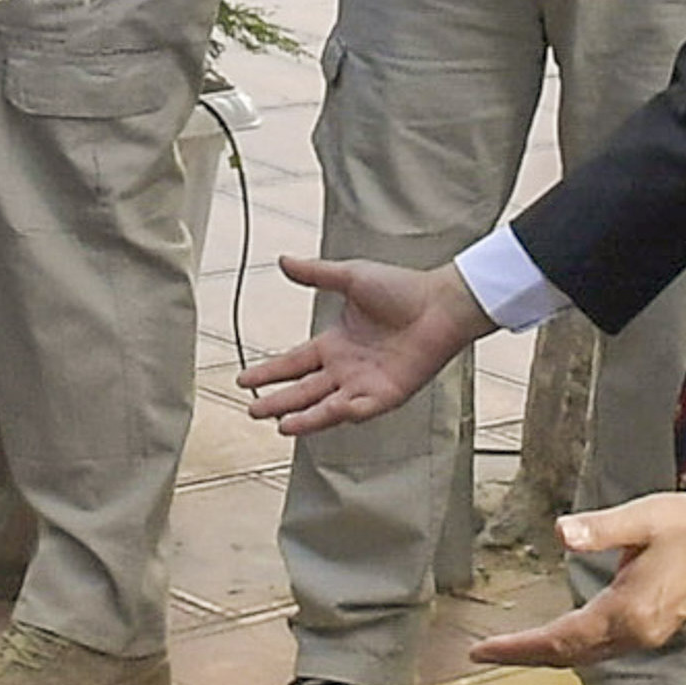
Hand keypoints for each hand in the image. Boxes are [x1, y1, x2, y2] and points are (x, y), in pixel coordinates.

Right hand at [240, 254, 494, 436]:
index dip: (268, 373)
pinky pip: (363, 408)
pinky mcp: (389, 394)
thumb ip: (316, 273)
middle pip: (304, 390)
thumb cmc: (404, 288)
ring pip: (327, 406)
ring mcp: (366, 383)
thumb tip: (283, 260)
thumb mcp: (351, 277)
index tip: (243, 381)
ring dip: (305, 417)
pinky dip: (345, 413)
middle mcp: (346, 368)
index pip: (293, 363)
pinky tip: (328, 416)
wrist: (442, 303)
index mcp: (335, 344)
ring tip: (281, 424)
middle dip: (277, 401)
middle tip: (253, 410)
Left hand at [471, 491, 685, 667]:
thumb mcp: (644, 518)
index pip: (561, 639)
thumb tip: (561, 533)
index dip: (520, 647)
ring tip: (508, 649)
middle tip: (483, 653)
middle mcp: (636, 633)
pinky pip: (600, 648)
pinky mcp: (652, 630)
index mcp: (629, 611)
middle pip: (569, 654)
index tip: (483, 651)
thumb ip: (600, 528)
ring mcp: (646, 636)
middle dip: (524, 655)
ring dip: (546, 654)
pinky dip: (570, 648)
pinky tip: (554, 639)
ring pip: (585, 655)